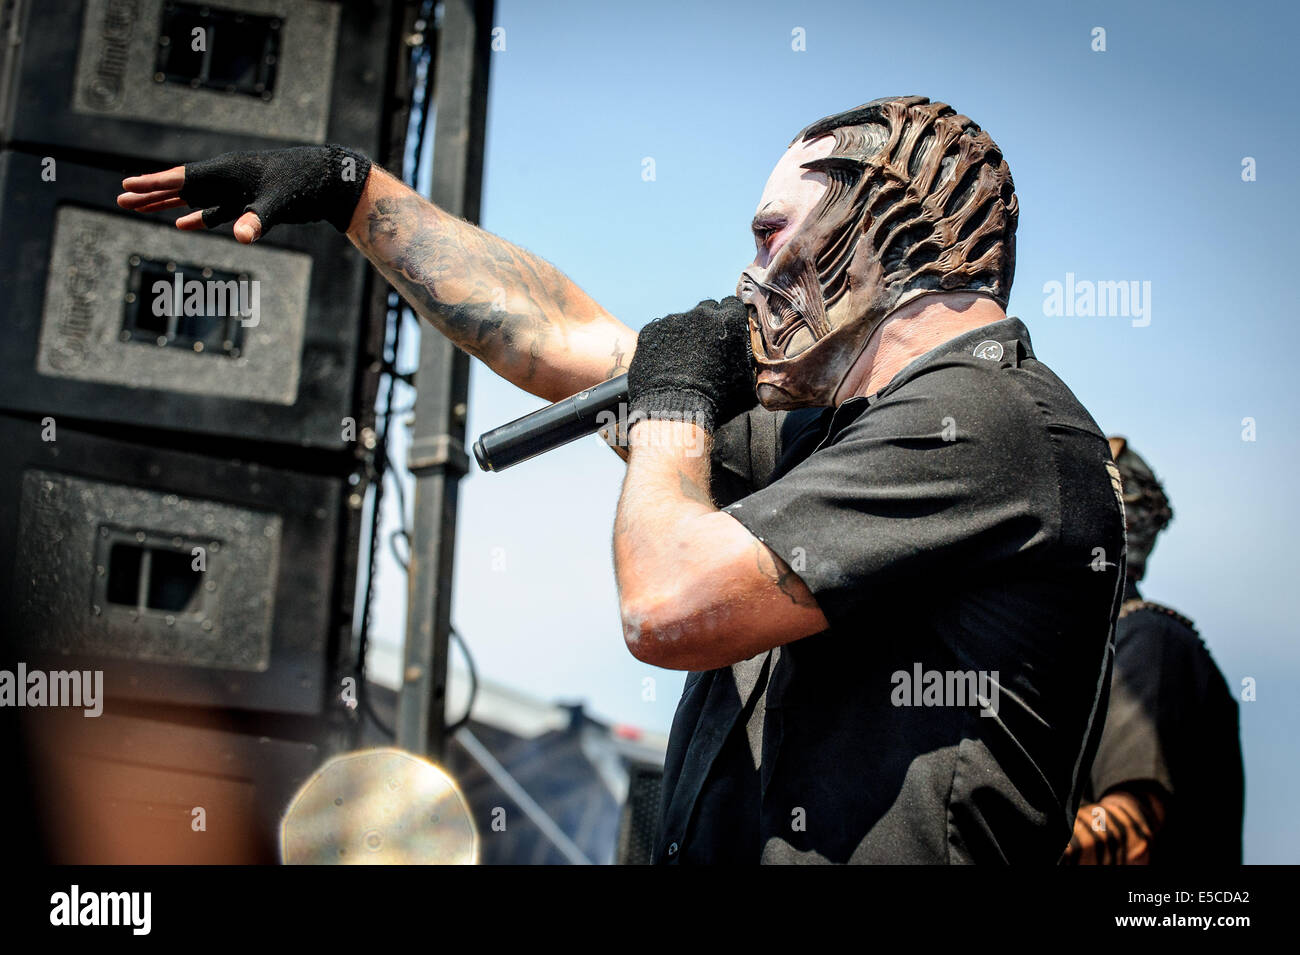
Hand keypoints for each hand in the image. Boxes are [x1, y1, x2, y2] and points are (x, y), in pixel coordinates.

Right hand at [117, 145, 371, 242]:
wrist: (328, 180)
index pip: (181, 178)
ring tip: (139, 209)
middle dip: (150, 195)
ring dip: (168, 206)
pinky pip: (216, 211)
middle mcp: (227, 179)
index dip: (153, 184)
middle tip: (120, 199)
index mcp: (227, 172)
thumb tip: (241, 237)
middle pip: (180, 187)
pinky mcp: (249, 204)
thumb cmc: (303, 185)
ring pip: (195, 199)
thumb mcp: (279, 203)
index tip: (127, 186)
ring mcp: (237, 191)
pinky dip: (199, 217)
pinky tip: (183, 224)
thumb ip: (257, 220)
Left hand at [627, 296, 755, 433]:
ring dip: (685, 334)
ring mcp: (673, 321)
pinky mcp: (650, 331)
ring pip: (682, 321)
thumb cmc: (717, 401)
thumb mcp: (746, 383)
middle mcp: (701, 314)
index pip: (732, 305)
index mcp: (729, 321)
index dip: (730, 319)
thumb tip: (756, 361)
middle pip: (707, 309)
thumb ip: (751, 363)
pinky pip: (660, 332)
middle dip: (708, 323)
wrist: (675, 412)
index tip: (727, 332)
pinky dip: (663, 343)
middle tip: (706, 347)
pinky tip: (665, 364)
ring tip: (683, 361)